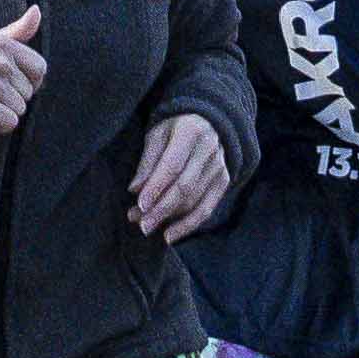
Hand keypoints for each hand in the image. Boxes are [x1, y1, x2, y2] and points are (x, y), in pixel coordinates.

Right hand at [0, 5, 43, 132]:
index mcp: (2, 43)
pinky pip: (10, 122)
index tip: (11, 78)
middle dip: (14, 95)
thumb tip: (37, 10)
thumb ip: (18, 30)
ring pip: (21, 108)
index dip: (29, 78)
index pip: (39, 69)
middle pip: (30, 91)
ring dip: (5, 110)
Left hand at [128, 112, 231, 241]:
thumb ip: (147, 162)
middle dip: (162, 209)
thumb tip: (135, 190)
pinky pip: (207, 209)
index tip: (140, 205)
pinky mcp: (223, 182)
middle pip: (185, 187)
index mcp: (191, 132)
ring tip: (147, 226)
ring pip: (195, 201)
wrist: (208, 123)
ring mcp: (219, 167)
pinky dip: (188, 225)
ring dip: (170, 219)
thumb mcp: (157, 135)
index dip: (156, 188)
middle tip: (141, 224)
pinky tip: (170, 235)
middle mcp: (210, 150)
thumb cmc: (174, 130)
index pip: (172, 166)